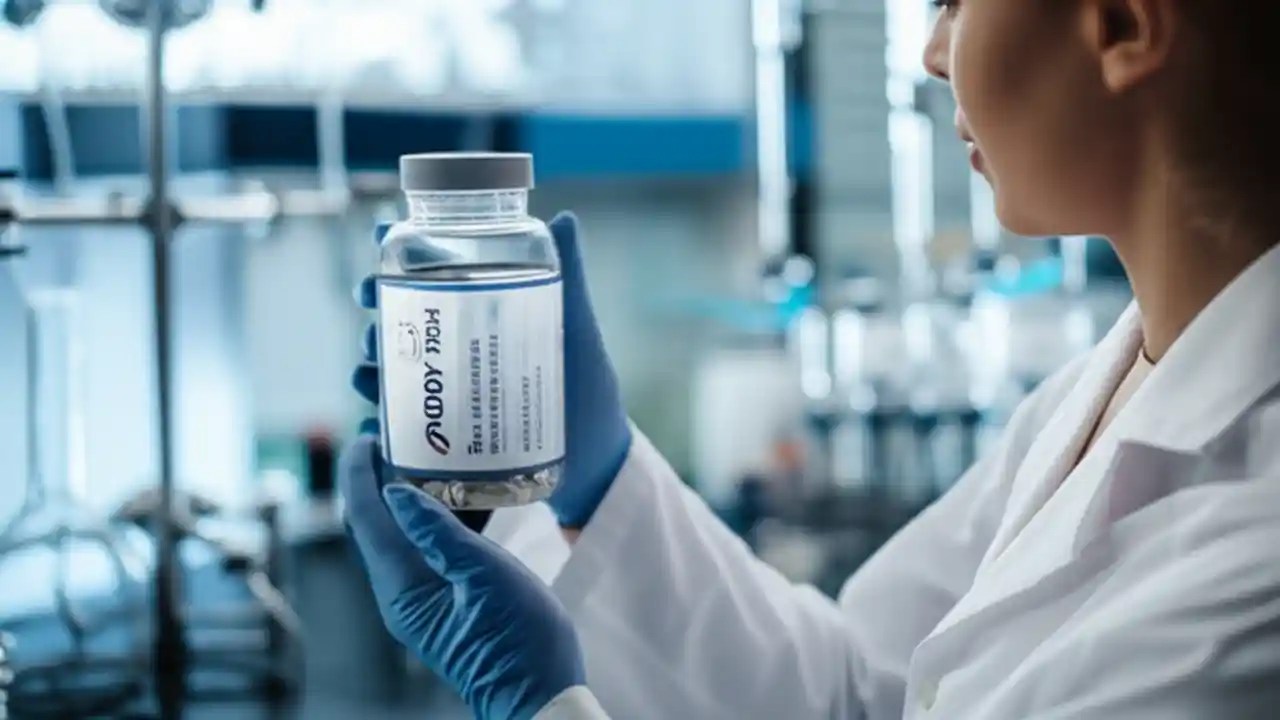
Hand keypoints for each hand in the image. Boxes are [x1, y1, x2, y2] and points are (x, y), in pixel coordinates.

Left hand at [339, 434, 584, 719]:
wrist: (541, 693)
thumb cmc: (519, 641)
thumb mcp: (485, 576)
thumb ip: (439, 532)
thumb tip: (397, 494)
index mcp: (403, 587)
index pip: (366, 518)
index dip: (361, 474)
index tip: (368, 436)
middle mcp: (402, 593)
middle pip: (375, 525)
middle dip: (378, 479)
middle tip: (397, 436)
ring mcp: (421, 600)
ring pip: (399, 536)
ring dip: (405, 496)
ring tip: (426, 456)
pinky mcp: (442, 602)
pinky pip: (425, 550)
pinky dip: (432, 518)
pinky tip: (458, 498)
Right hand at [353, 212, 631, 527]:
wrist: (598, 460)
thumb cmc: (589, 389)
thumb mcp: (575, 329)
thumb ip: (569, 276)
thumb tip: (563, 217)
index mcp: (483, 318)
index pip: (430, 280)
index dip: (398, 258)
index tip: (383, 241)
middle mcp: (459, 355)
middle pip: (403, 326)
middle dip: (379, 316)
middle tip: (376, 315)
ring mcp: (451, 398)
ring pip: (395, 375)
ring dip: (371, 369)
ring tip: (368, 372)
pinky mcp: (448, 440)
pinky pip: (401, 432)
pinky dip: (380, 427)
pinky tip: (374, 426)